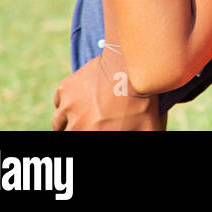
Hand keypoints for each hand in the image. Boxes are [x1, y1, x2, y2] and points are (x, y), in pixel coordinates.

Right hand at [51, 55, 165, 130]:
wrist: (131, 68)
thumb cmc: (143, 100)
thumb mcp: (149, 126)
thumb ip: (147, 135)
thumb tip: (153, 143)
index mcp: (90, 134)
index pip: (79, 138)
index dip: (90, 131)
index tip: (94, 128)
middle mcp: (75, 125)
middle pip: (67, 132)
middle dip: (77, 129)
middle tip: (88, 124)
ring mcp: (68, 106)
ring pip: (58, 121)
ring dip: (66, 120)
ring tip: (80, 116)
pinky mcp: (65, 88)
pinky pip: (59, 101)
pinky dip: (65, 102)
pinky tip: (76, 100)